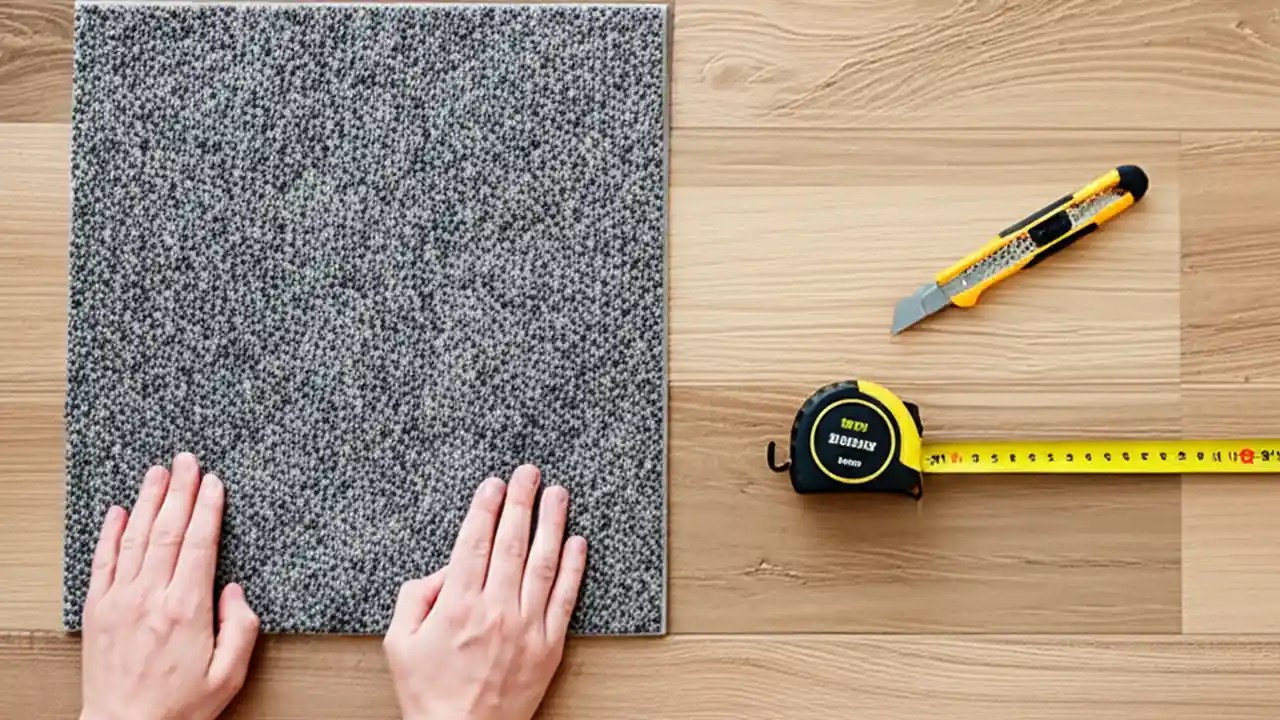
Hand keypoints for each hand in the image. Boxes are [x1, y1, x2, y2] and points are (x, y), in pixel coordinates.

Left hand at [80, 452, 260, 719]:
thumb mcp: (228, 675)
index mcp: (187, 609)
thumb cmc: (178, 707)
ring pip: (135, 538)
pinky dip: (111, 533)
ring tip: (158, 472)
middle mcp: (151, 597)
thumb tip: (236, 591)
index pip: (199, 544)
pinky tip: (118, 511)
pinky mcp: (97, 611)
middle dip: (180, 491)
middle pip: (167, 531)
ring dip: (148, 500)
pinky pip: (103, 562)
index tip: (214, 483)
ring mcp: (120, 601)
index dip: (208, 509)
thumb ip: (242, 629)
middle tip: (187, 461)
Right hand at [384, 465, 587, 719]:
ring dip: (552, 524)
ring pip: (543, 563)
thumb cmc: (429, 694)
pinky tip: (578, 543)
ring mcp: (527, 627)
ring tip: (558, 494)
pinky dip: (574, 567)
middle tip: (529, 473)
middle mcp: (495, 609)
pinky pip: (566, 598)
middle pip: (511, 542)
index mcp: (457, 604)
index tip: (494, 483)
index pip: (474, 541)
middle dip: (521, 502)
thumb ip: (415, 597)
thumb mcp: (398, 642)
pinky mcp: (549, 646)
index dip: (486, 507)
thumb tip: (443, 570)